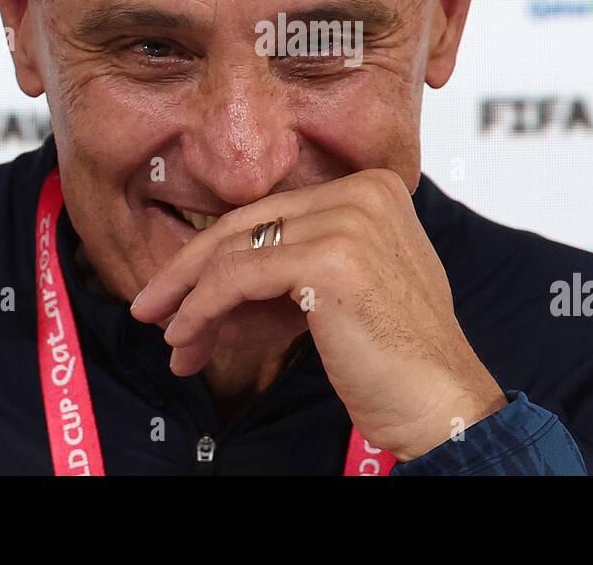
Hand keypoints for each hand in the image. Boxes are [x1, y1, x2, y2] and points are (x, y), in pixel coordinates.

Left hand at [129, 169, 506, 461]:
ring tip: (174, 343)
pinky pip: (236, 277)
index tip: (180, 292)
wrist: (440, 404)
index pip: (273, 214)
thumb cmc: (392, 357)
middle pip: (249, 223)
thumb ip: (279, 279)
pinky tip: (187, 338)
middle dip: (191, 271)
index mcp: (374, 188)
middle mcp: (364, 191)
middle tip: (151, 307)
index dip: (218, 254)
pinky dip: (202, 308)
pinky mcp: (328, 258)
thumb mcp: (333, 297)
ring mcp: (349, 220)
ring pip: (235, 250)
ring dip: (191, 301)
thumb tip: (198, 292)